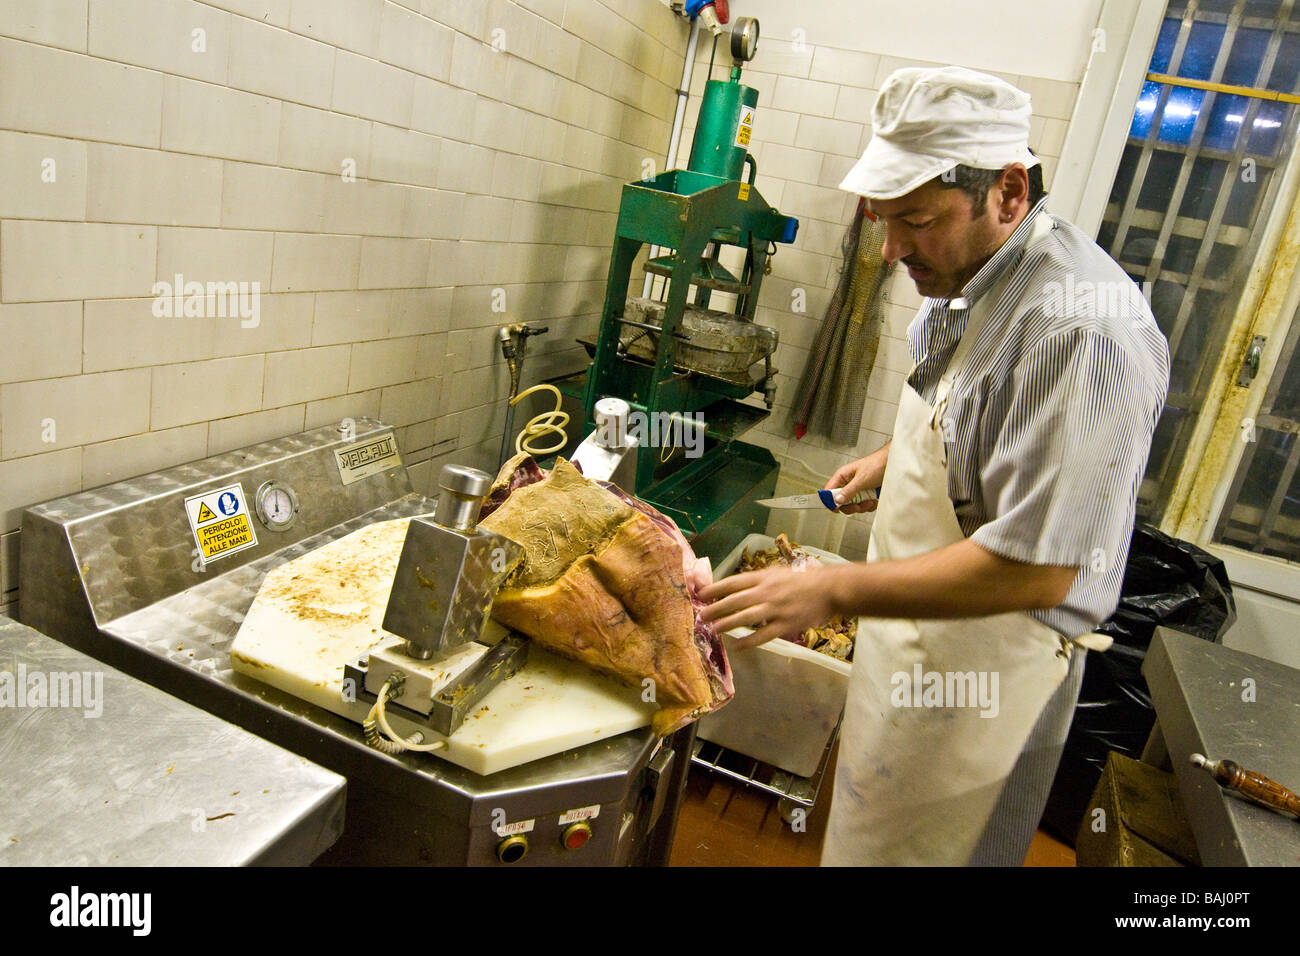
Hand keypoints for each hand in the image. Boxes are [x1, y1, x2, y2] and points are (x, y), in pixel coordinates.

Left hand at [699, 564, 839, 649]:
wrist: (829, 589)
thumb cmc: (802, 580)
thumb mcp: (777, 572)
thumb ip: (758, 580)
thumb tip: (735, 588)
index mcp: (764, 577)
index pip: (734, 582)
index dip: (715, 588)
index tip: (701, 594)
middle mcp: (767, 592)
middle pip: (735, 600)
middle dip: (716, 608)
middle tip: (702, 615)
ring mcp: (776, 609)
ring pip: (745, 617)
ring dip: (727, 624)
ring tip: (714, 629)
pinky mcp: (785, 625)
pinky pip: (763, 635)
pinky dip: (749, 641)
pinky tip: (738, 646)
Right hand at [825, 455, 881, 513]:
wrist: (892, 464)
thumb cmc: (877, 464)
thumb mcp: (862, 479)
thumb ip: (849, 491)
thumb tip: (837, 500)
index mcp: (842, 477)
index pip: (828, 491)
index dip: (830, 501)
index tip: (837, 508)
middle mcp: (847, 484)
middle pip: (840, 502)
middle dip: (850, 506)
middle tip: (857, 505)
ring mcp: (857, 490)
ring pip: (853, 506)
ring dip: (862, 506)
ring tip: (870, 500)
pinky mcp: (865, 495)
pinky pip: (863, 506)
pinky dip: (870, 505)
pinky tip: (875, 499)